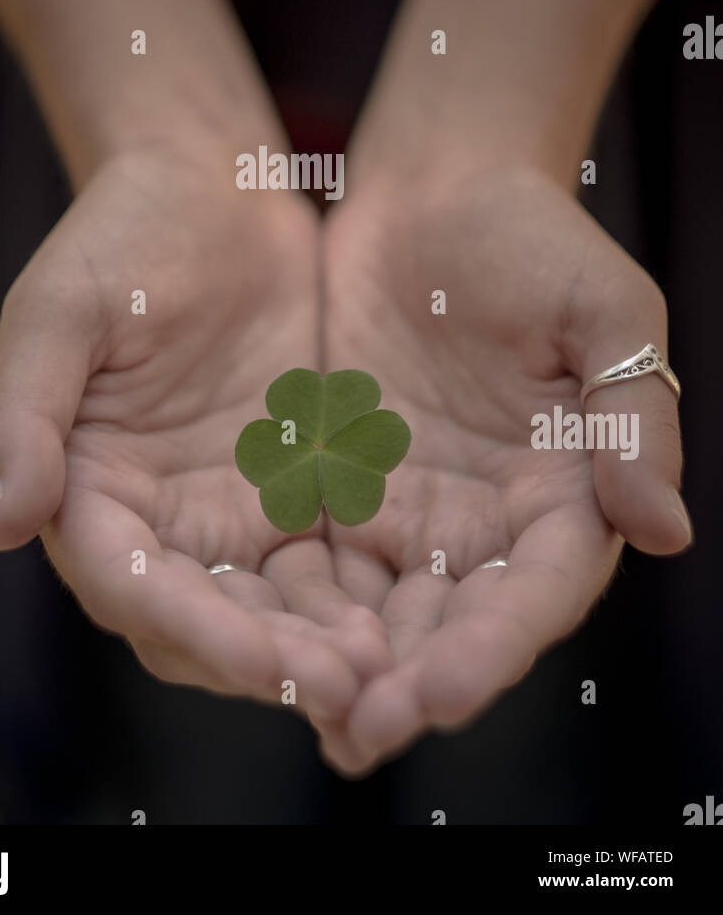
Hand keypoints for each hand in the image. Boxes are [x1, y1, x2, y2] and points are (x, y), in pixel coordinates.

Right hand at [0, 145, 390, 722]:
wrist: (214, 187)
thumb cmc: (125, 234)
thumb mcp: (61, 306)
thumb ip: (23, 413)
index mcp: (87, 487)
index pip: (128, 584)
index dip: (193, 629)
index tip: (264, 660)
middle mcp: (155, 517)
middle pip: (204, 620)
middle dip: (269, 664)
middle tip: (348, 688)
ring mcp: (227, 509)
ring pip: (269, 610)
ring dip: (318, 649)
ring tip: (387, 668)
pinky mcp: (294, 490)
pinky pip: (324, 563)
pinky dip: (356, 598)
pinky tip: (409, 614)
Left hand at [318, 164, 690, 771]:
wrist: (435, 190)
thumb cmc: (532, 238)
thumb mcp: (604, 309)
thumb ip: (632, 419)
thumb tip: (664, 531)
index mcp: (566, 491)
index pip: (538, 590)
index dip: (495, 647)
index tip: (442, 692)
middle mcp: (490, 520)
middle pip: (456, 624)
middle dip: (411, 684)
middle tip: (359, 730)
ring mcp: (413, 508)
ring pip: (384, 613)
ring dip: (347, 668)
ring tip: (305, 712)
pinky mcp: (344, 487)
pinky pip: (318, 561)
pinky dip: (296, 609)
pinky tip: (258, 643)